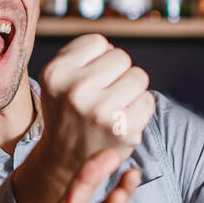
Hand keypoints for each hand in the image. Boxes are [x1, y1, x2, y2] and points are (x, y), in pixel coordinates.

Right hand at [15, 35, 154, 202]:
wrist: (64, 159)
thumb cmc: (68, 111)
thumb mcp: (58, 79)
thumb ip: (80, 54)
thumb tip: (113, 49)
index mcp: (55, 73)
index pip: (98, 42)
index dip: (97, 59)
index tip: (87, 79)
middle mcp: (74, 90)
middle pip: (121, 57)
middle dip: (116, 73)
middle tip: (101, 95)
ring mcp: (99, 110)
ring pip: (138, 75)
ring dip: (131, 89)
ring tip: (113, 106)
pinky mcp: (121, 128)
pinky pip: (148, 99)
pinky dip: (140, 109)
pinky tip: (122, 120)